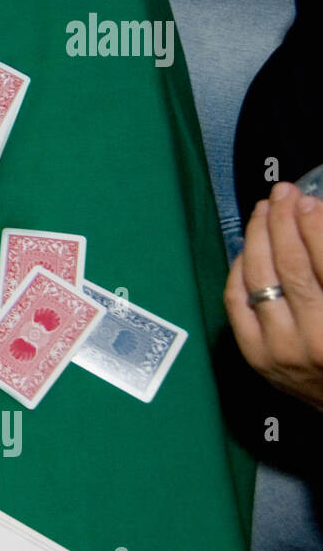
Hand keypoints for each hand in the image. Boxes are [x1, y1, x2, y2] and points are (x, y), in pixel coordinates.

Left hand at [225, 182, 322, 411]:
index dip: (314, 226)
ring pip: (259, 279)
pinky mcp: (256, 356)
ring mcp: (281, 349)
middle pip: (290, 265)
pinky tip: (247, 247)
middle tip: (283, 193)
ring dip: (258, 237)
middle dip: (283, 222)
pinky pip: (236, 301)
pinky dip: (238, 269)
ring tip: (265, 211)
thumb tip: (315, 215)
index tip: (308, 201)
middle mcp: (316, 337)